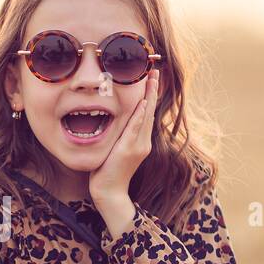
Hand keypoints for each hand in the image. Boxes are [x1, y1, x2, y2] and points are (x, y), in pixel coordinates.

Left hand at [88, 68, 158, 205]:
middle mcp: (143, 142)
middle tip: (155, 71)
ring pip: (145, 116)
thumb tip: (113, 121)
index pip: (146, 113)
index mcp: (141, 141)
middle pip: (150, 111)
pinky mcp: (129, 150)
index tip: (151, 79)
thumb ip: (119, 136)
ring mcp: (138, 146)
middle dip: (152, 90)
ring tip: (152, 80)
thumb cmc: (108, 172)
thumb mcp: (115, 149)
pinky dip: (139, 115)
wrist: (109, 193)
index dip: (150, 95)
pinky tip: (142, 103)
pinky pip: (135, 129)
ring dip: (149, 96)